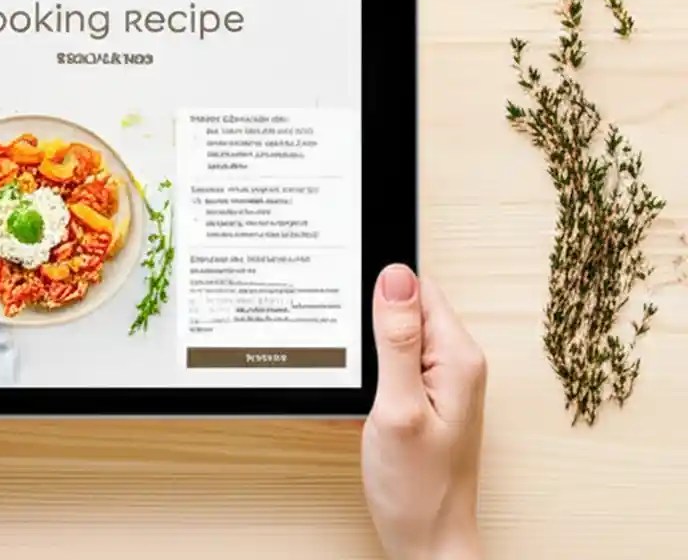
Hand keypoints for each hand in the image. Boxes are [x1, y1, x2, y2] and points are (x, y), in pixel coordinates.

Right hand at [361, 264, 486, 559]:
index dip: (378, 293)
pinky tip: (359, 410)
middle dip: (366, 328)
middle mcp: (455, 363)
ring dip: (363, 359)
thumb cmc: (417, 488)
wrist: (427, 541)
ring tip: (360, 397)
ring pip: (390, 340)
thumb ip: (396, 341)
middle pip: (403, 311)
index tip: (352, 319)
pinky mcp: (424, 399)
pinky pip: (389, 369)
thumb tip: (394, 276)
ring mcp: (441, 382)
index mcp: (456, 357)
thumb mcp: (398, 408)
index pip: (417, 289)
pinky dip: (366, 384)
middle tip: (356, 372)